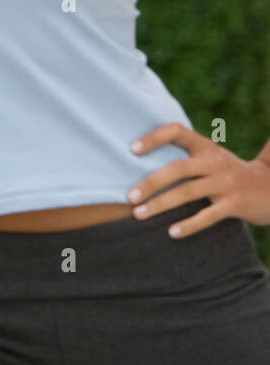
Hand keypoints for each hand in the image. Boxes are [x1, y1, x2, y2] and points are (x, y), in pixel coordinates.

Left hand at [128, 123, 269, 236]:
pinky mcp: (235, 204)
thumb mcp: (210, 157)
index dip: (154, 137)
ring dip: (160, 205)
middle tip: (129, 197)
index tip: (132, 149)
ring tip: (138, 215)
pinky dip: (189, 225)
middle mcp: (214, 162)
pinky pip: (208, 216)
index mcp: (205, 147)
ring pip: (187, 193)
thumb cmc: (227, 172)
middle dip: (151, 183)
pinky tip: (171, 232)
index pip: (176, 131)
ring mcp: (225, 183)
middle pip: (177, 169)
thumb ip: (184, 156)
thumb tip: (137, 160)